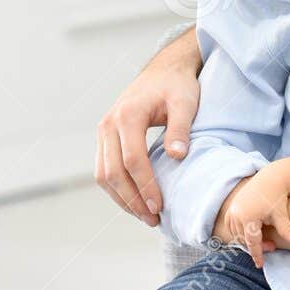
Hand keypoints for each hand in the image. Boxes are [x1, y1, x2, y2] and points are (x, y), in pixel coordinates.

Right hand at [95, 28, 200, 224]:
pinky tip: (136, 201)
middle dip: (132, 199)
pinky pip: (104, 169)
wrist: (164, 70)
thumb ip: (181, 128)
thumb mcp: (186, 103)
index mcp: (128, 115)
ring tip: (145, 216)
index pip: (132, 159)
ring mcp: (104, 131)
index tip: (160, 206)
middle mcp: (109, 123)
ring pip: (103, 174)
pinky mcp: (105, 138)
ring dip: (122, 199)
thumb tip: (178, 156)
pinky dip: (117, 189)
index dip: (145, 186)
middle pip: (113, 172)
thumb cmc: (177, 86)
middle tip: (153, 219)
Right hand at [216, 166, 289, 267]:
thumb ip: (287, 230)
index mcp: (249, 217)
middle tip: (272, 246)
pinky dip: (240, 233)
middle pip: (244, 239)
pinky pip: (232, 227)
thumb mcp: (281, 214)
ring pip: (237, 235)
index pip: (252, 242)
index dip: (257, 254)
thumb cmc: (277, 197)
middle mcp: (237, 214)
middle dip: (256, 246)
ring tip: (264, 239)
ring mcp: (232, 211)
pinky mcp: (231, 208)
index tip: (260, 265)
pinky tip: (253, 233)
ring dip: (248, 240)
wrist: (269, 179)